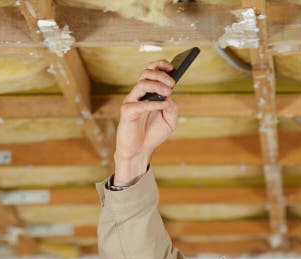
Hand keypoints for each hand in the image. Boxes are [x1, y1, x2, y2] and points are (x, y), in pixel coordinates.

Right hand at [113, 60, 178, 183]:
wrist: (140, 151)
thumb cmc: (153, 133)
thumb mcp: (169, 121)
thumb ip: (172, 108)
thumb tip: (169, 97)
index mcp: (149, 92)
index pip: (152, 72)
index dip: (161, 65)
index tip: (173, 67)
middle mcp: (139, 94)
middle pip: (146, 74)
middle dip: (160, 74)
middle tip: (173, 83)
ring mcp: (132, 101)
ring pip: (141, 84)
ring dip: (156, 85)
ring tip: (169, 91)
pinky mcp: (127, 112)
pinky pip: (139, 104)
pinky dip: (152, 103)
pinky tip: (162, 104)